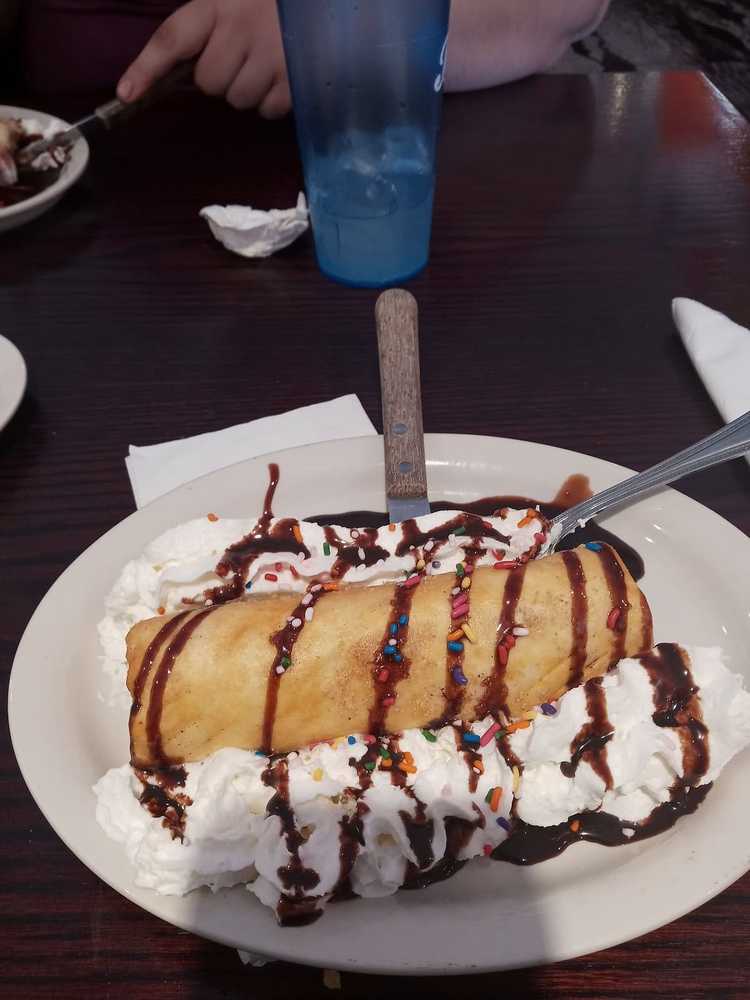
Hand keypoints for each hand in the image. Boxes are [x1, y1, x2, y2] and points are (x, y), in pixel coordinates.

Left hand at [117, 0, 290, 117]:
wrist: (324, 7)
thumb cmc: (270, 5)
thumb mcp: (234, 2)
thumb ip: (206, 28)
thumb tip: (173, 71)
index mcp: (219, 3)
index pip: (172, 38)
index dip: (146, 67)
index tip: (126, 94)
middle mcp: (243, 27)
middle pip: (209, 83)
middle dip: (220, 77)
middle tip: (243, 57)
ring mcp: (272, 55)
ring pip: (237, 99)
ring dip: (248, 90)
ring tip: (267, 64)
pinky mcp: (296, 80)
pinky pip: (267, 110)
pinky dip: (273, 101)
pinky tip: (284, 76)